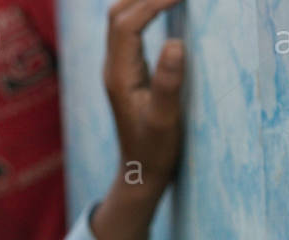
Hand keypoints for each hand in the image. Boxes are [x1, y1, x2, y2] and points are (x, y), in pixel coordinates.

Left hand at [91, 0, 184, 239]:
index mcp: (119, 76)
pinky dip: (148, 12)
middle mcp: (113, 68)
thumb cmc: (154, 152)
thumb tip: (175, 43)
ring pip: (122, 20)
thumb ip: (168, 84)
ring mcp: (119, 69)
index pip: (127, 23)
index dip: (153, 1)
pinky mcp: (128, 72)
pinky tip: (168, 8)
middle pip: (118, 15)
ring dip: (144, 1)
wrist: (140, 172)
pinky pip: (132, 31)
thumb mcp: (165, 121)